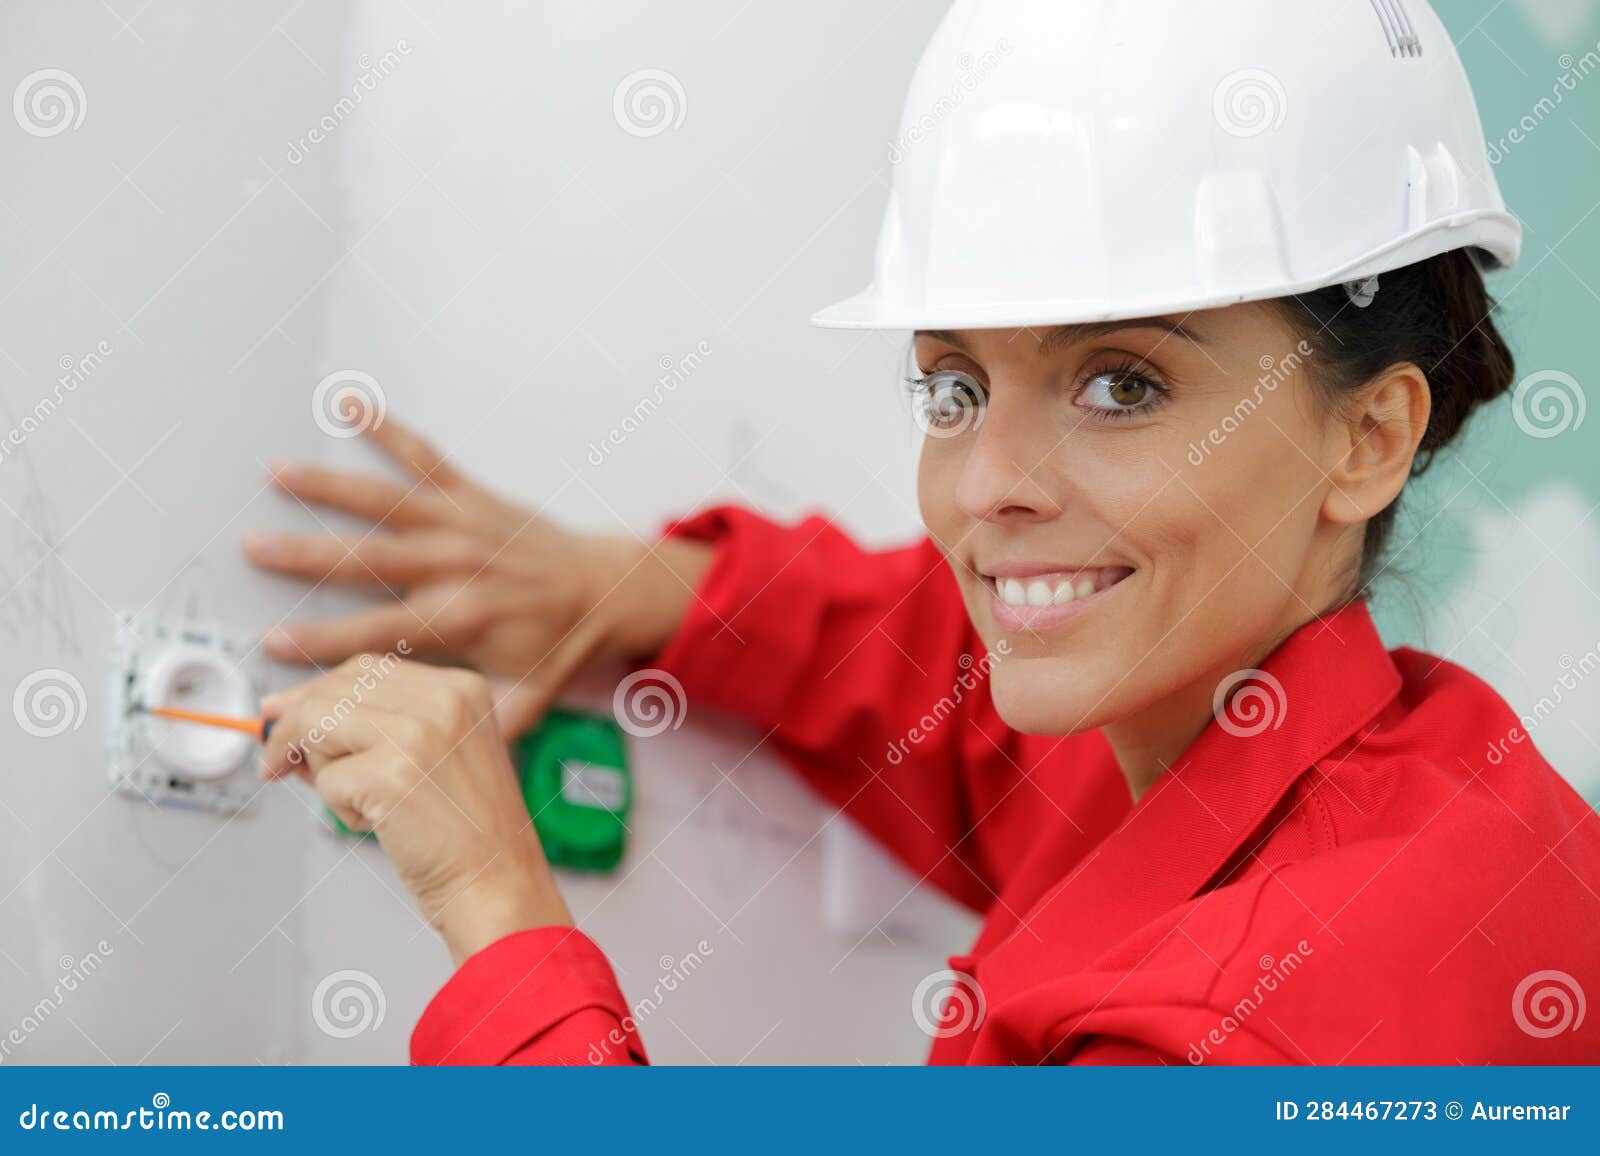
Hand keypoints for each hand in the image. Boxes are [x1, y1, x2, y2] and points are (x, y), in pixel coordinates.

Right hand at [243, 417, 710, 735]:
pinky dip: (389, 429)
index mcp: (463, 619)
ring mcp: (463, 524)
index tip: (274, 647)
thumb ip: (472, 730)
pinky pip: (426, 456)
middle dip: (308, 557)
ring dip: (331, 486)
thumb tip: (420, 767)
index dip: (324, 644)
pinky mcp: (472, 496)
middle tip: (253, 549)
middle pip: (370, 560)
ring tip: (278, 474)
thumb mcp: (523, 699)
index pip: (379, 635)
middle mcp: (458, 565)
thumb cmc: (559, 643)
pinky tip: (352, 405)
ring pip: (387, 501)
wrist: (607, 589)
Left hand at [262, 659, 570, 964]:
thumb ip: (378, 726)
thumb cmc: (465, 833)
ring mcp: (419, 733)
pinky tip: (380, 822)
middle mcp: (444, 699)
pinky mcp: (392, 775)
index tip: (280, 715)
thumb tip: (287, 715)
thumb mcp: (438, 753)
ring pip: (318, 725)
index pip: (366, 669)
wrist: (497, 884)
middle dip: (295, 727)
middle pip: (334, 690)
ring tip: (360, 801)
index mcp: (461, 687)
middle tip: (279, 763)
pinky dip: (339, 807)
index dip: (315, 694)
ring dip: (319, 769)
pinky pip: (327, 780)